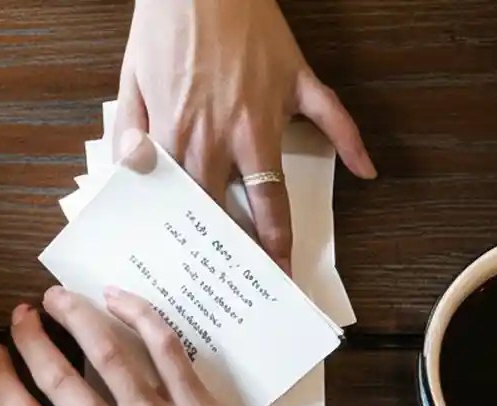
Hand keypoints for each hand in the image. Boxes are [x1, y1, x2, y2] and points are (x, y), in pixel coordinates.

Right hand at [0, 288, 496, 405]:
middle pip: (60, 376)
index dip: (0, 380)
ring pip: (108, 353)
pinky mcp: (201, 405)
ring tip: (57, 296)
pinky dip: (140, 315)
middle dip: (31, 337)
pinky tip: (119, 297)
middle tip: (18, 313)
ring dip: (76, 315)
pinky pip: (166, 348)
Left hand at [116, 0, 376, 271]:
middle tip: (243, 288)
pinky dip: (352, 142)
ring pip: (274, 185)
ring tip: (285, 265)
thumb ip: (129, 129)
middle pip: (231, 208)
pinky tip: (367, 170)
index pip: (186, 203)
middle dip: (237, 254)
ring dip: (281, 229)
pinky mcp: (295, 82)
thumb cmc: (164, 23)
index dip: (191, 240)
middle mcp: (224, 134)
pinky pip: (331, 116)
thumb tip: (132, 169)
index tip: (195, 273)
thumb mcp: (131, 77)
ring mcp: (264, 112)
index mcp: (181, 134)